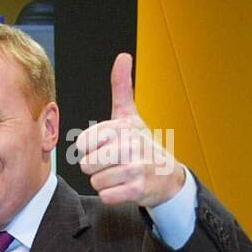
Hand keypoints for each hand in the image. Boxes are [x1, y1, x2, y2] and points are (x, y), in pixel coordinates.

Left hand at [76, 53, 184, 206]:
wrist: (168, 175)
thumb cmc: (141, 144)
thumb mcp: (130, 115)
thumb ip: (122, 88)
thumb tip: (122, 56)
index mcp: (122, 127)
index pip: (83, 144)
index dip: (90, 149)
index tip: (106, 147)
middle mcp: (131, 144)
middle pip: (86, 164)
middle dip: (96, 168)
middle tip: (114, 163)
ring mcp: (136, 167)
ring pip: (95, 181)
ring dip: (104, 182)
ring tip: (121, 174)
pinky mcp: (139, 189)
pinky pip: (106, 196)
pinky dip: (112, 195)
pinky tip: (125, 187)